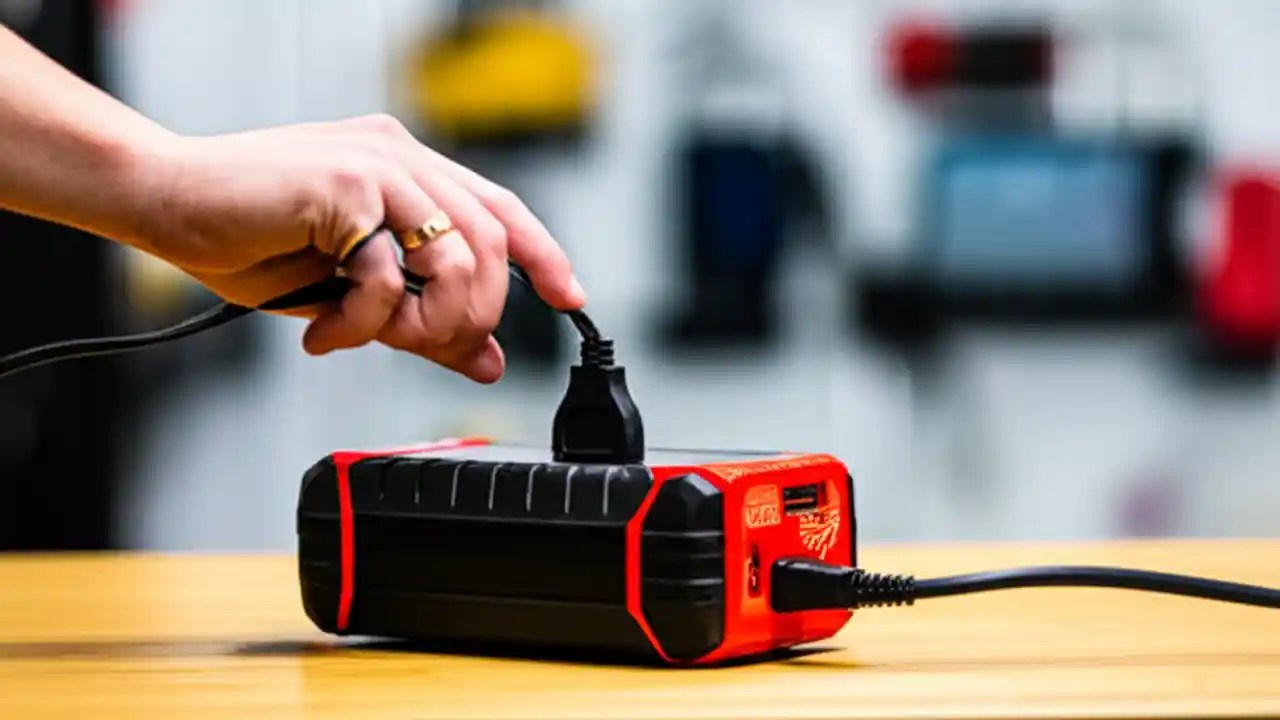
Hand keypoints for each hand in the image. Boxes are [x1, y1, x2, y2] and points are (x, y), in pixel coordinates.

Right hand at [135, 113, 584, 382]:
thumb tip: (486, 357)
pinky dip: (362, 325)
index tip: (570, 299)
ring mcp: (379, 166)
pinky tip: (322, 335)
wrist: (167, 202)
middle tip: (428, 346)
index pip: (502, 210)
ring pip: (458, 262)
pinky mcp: (348, 186)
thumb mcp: (354, 291)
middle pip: (493, 246)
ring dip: (423, 324)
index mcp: (409, 170)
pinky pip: (390, 277)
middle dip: (474, 317)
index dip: (544, 256)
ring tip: (371, 336)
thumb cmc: (250, 240)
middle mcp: (402, 158)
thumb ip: (422, 316)